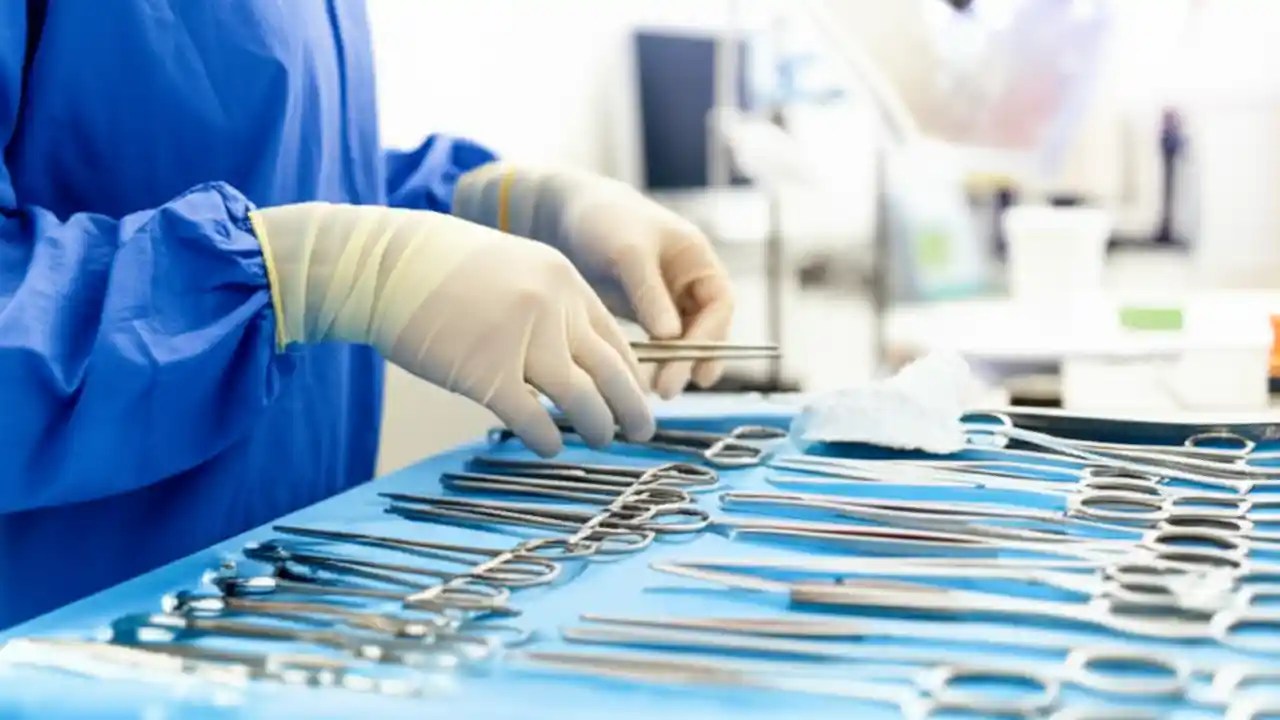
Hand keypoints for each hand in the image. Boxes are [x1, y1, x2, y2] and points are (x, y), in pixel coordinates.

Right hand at [250, 203, 653, 456]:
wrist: (382, 263)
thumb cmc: (441, 270)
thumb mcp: (511, 268)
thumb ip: (548, 304)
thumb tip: (574, 353)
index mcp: (563, 281)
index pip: (616, 338)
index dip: (632, 375)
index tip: (639, 397)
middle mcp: (552, 308)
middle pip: (612, 372)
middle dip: (633, 408)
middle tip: (643, 432)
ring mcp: (521, 341)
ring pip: (582, 399)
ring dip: (598, 427)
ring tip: (601, 440)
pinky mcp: (487, 373)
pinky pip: (534, 419)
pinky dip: (548, 439)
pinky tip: (548, 446)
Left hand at [454, 166, 734, 398]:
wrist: (567, 214)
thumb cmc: (604, 221)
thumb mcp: (628, 253)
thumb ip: (650, 293)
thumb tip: (671, 337)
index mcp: (697, 259)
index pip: (719, 305)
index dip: (712, 339)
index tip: (695, 368)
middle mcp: (689, 282)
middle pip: (705, 330)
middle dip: (691, 361)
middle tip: (668, 390)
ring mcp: (668, 300)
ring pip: (682, 342)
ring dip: (672, 367)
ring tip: (651, 391)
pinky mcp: (644, 314)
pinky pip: (657, 344)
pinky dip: (651, 362)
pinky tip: (635, 380)